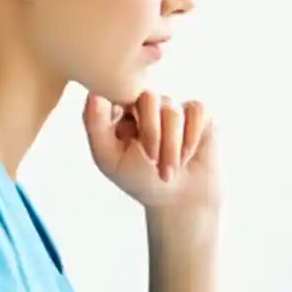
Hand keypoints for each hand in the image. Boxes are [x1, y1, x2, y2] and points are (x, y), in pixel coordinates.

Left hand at [84, 90, 220, 211]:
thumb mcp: (109, 158)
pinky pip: (197, 111)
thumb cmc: (141, 181)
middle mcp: (146, 103)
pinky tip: (187, 156)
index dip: (126, 117)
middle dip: (152, 134)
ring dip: (172, 145)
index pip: (119, 91)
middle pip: (149, 98)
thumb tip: (94, 93)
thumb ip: (94, 125)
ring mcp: (172, 106)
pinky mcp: (198, 113)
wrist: (180, 200)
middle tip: (152, 161)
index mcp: (120, 110)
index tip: (129, 146)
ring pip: (173, 111)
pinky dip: (192, 136)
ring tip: (169, 170)